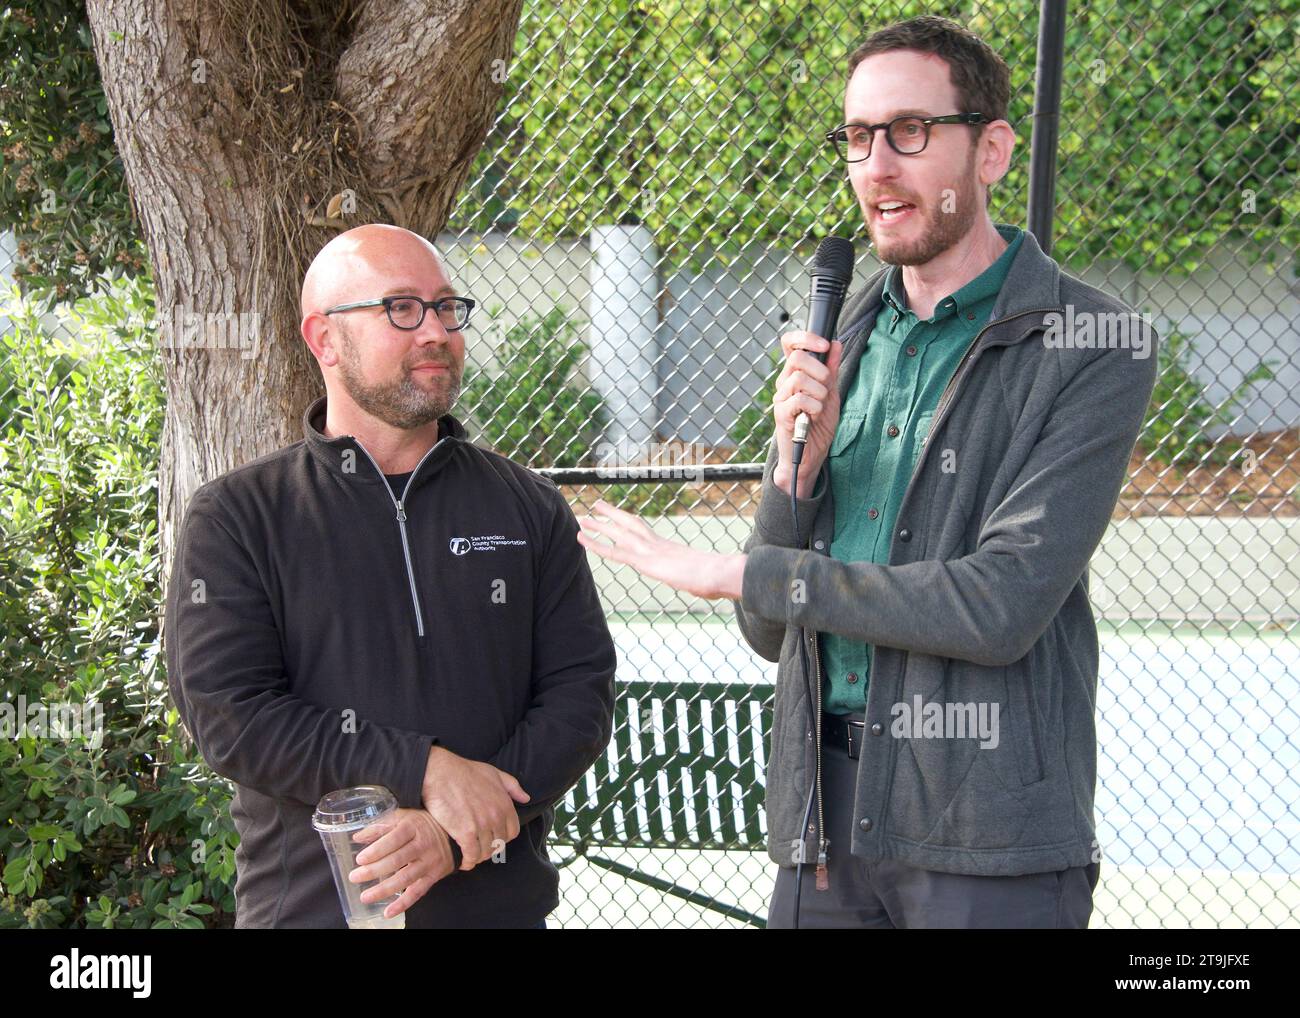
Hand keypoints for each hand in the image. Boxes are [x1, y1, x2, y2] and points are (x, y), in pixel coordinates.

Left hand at [349, 807, 454, 919]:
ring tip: (365, 896)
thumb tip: (358, 837)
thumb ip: (381, 826)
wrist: (452, 834)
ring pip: (405, 878)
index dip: (377, 850)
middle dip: (374, 870)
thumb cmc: (422, 824)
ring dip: (384, 889)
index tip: (360, 859)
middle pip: (397, 860)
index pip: (393, 839)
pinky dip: (403, 904)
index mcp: (413, 826)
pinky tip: (388, 912)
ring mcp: (429, 861)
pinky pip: (417, 892)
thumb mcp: (403, 817)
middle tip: (354, 877)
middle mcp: (423, 844)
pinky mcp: (434, 876)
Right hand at [422, 747, 528, 869]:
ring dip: (478, 856)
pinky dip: (467, 862)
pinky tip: (462, 861)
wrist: (440, 773)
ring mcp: (481, 825)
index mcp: (504, 804)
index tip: (493, 838)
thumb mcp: (494, 773)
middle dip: (490, 848)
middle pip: (498, 844)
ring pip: (485, 852)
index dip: (503, 837)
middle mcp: (496, 816)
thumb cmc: (465, 771)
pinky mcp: (465, 833)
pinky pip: (471, 855)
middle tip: (479, 848)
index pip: (512, 832)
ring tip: (470, 855)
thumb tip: (526, 798)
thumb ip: (512, 786)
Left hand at [576, 499, 746, 599]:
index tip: (620, 518)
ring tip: (583, 517)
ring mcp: (649, 551)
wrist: (718, 573)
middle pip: (630, 524)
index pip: (645, 532)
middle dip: (614, 515)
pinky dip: (596, 544)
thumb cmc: (717, 577)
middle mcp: (657, 544)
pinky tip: (582, 538)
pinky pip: (614, 552)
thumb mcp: (702, 577)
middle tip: (598, 506)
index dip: (630, 524)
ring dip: (599, 525)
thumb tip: (708, 585)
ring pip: (618, 533)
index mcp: (668, 548)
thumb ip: (697, 578)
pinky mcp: (644, 561)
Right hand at [771, 331, 842, 496]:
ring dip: (819, 393)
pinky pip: (800, 399)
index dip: (805, 337)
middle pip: (797, 358)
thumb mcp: (831, 393)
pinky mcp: (781, 414)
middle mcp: (784, 382)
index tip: (824, 345)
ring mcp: (780, 398)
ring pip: (800, 379)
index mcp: (795, 374)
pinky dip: (814, 407)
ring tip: (819, 408)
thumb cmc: (818, 425)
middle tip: (826, 390)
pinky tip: (813, 416)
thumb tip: (836, 343)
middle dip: (821, 372)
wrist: (810, 455)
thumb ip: (832, 369)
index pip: (790, 343)